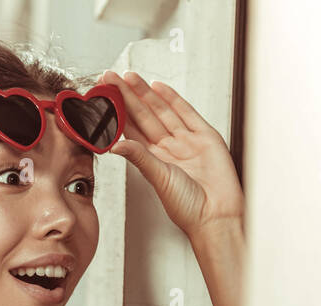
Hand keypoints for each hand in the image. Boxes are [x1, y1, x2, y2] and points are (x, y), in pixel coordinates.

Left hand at [100, 69, 244, 239]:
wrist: (217, 214)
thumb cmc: (189, 207)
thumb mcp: (159, 178)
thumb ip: (139, 157)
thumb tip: (115, 145)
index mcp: (153, 160)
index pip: (131, 130)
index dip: (117, 113)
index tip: (103, 98)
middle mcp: (168, 149)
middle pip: (144, 116)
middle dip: (127, 96)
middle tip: (110, 78)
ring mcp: (187, 141)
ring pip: (162, 111)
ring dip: (145, 93)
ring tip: (129, 77)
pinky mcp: (206, 136)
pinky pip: (187, 113)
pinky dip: (173, 99)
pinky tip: (158, 88)